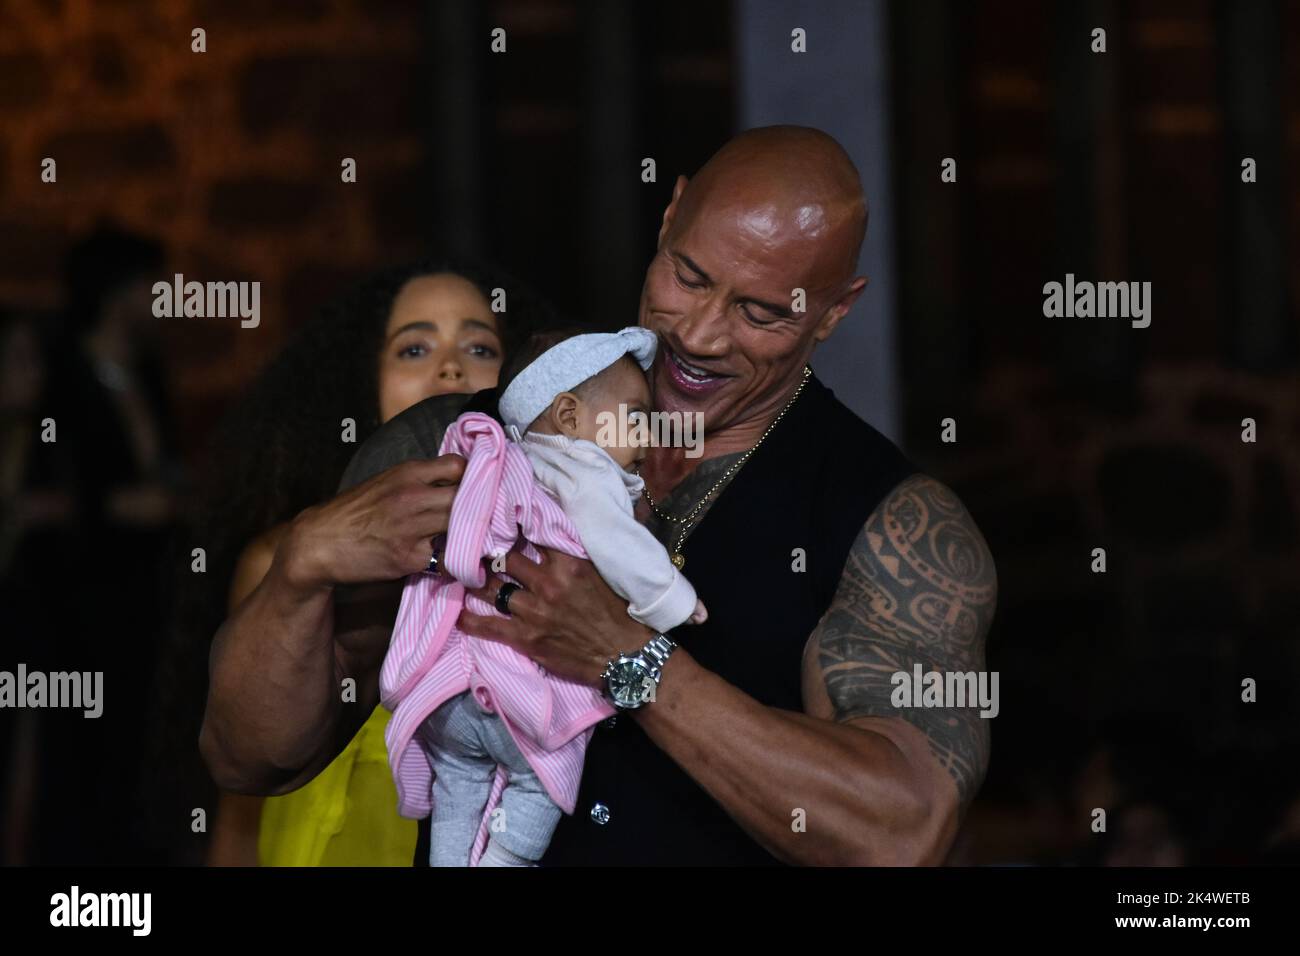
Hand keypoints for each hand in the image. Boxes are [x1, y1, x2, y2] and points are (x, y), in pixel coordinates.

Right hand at [279, 455, 466, 589]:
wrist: (320, 542)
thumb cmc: (355, 511)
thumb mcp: (386, 481)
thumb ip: (420, 479)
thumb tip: (459, 479)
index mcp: (407, 473)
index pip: (458, 466)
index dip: (473, 478)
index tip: (479, 489)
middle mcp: (411, 497)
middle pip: (466, 497)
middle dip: (479, 507)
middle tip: (486, 518)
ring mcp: (411, 528)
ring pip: (462, 527)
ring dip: (472, 534)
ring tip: (475, 539)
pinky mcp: (408, 557)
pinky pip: (446, 557)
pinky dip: (454, 560)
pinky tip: (455, 560)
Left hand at [458, 545, 652, 687]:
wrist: (625, 655)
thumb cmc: (617, 612)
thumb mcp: (600, 573)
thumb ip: (574, 554)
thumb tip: (555, 532)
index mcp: (568, 564)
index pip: (532, 535)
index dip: (513, 527)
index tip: (499, 522)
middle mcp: (547, 583)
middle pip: (505, 560)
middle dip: (489, 554)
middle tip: (474, 550)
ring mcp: (534, 612)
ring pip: (493, 589)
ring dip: (476, 582)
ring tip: (462, 575)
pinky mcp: (526, 638)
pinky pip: (489, 626)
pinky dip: (470, 620)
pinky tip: (459, 613)